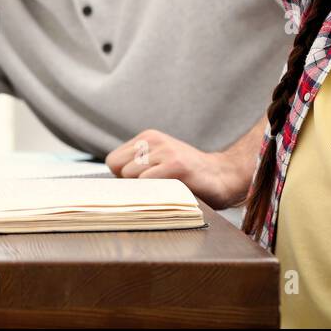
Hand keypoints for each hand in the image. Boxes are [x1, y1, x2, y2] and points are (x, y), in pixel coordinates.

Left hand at [105, 128, 246, 209]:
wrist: (222, 176)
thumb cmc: (187, 177)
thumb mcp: (158, 163)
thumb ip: (136, 169)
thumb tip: (108, 190)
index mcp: (147, 138)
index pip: (112, 161)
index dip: (122, 179)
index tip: (141, 186)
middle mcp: (154, 140)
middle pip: (119, 170)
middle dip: (131, 184)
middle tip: (154, 189)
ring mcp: (165, 151)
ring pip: (131, 177)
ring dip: (144, 189)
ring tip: (165, 189)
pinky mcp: (176, 164)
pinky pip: (148, 182)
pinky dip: (154, 193)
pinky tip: (170, 192)